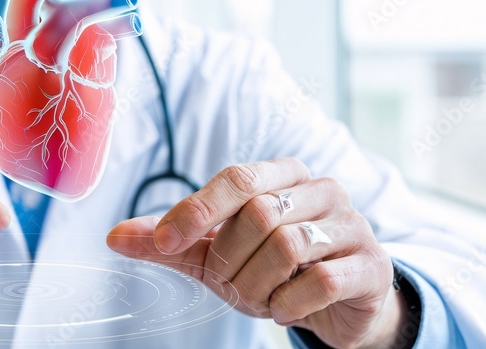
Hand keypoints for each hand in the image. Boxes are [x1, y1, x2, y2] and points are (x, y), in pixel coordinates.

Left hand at [108, 158, 408, 348]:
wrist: (339, 306)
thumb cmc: (271, 270)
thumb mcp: (213, 256)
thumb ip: (167, 242)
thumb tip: (113, 237)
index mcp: (281, 175)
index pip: (236, 178)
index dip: (195, 210)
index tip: (163, 243)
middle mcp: (320, 189)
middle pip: (258, 214)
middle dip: (230, 260)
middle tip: (229, 284)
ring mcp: (352, 224)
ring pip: (288, 246)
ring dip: (258, 285)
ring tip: (259, 298)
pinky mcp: (372, 264)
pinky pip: (321, 280)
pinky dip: (289, 304)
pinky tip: (284, 310)